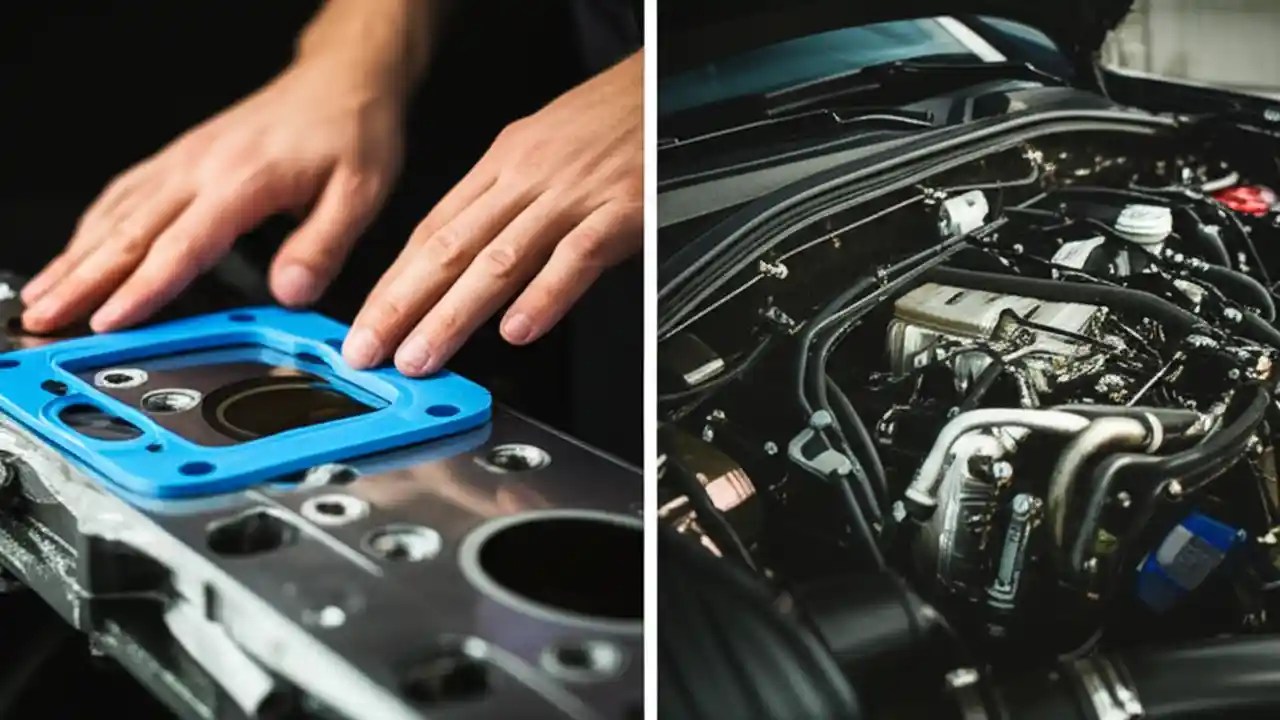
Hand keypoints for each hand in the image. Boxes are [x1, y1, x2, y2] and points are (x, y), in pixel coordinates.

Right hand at [21, 60, 404, 333]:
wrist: (342, 80)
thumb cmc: (351, 131)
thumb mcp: (361, 192)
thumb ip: (323, 246)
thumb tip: (291, 294)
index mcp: (243, 180)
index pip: (181, 245)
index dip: (143, 289)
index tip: (108, 321)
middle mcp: (201, 167)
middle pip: (129, 232)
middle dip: (83, 281)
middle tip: (45, 320)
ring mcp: (185, 160)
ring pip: (116, 213)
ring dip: (76, 257)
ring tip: (45, 297)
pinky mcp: (183, 157)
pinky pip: (125, 193)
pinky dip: (93, 227)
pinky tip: (79, 251)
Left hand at [343, 50, 643, 376]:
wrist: (662, 83)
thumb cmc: (607, 119)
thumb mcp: (537, 147)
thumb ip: (503, 202)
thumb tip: (464, 258)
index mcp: (502, 164)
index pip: (432, 231)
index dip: (394, 284)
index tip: (367, 324)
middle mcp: (526, 179)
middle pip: (451, 249)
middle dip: (403, 307)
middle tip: (371, 351)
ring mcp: (571, 197)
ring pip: (500, 261)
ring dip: (454, 314)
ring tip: (424, 354)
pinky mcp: (619, 212)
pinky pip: (575, 258)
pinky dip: (544, 296)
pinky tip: (518, 330)